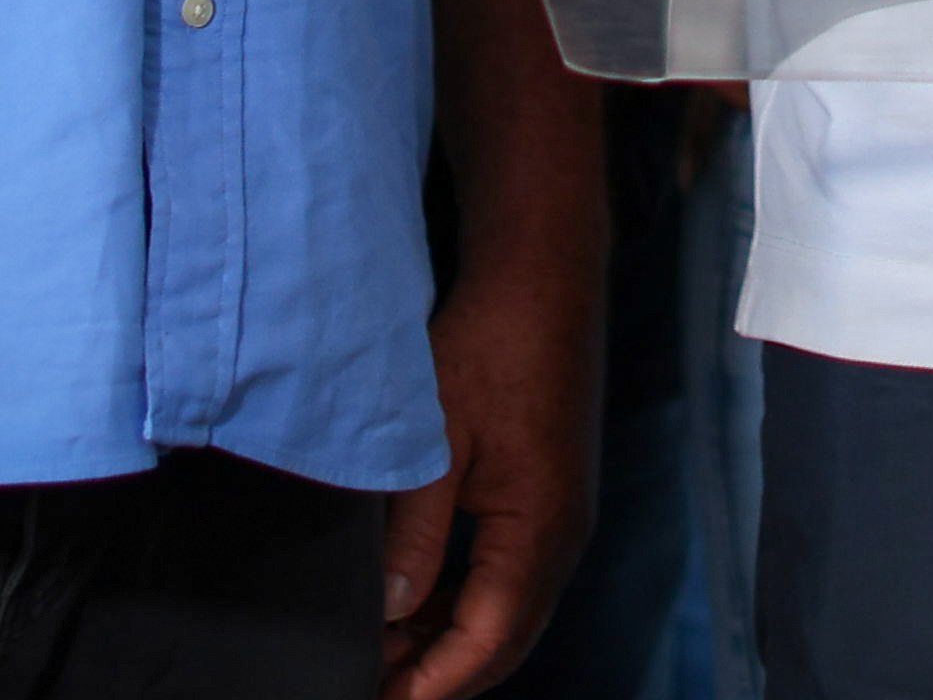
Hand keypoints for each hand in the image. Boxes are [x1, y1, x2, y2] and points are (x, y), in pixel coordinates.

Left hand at [381, 242, 600, 699]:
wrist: (542, 274)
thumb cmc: (490, 344)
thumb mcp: (434, 442)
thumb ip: (413, 535)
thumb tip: (392, 611)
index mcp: (539, 532)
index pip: (486, 644)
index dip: (429, 686)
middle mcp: (562, 537)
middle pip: (504, 642)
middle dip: (439, 675)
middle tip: (370, 687)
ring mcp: (561, 515)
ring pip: (507, 611)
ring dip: (449, 639)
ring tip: (382, 650)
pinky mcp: (551, 493)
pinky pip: (509, 574)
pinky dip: (464, 601)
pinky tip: (416, 597)